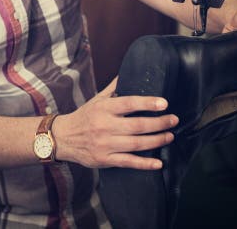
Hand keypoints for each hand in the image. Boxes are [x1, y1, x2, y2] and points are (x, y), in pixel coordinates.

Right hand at [53, 78, 177, 169]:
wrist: (63, 138)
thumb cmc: (84, 117)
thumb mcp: (96, 100)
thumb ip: (114, 88)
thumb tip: (128, 71)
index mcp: (103, 108)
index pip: (128, 103)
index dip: (147, 103)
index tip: (164, 103)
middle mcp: (104, 126)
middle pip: (137, 125)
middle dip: (159, 123)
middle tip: (173, 120)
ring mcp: (105, 144)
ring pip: (136, 143)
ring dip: (156, 140)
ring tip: (169, 136)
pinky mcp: (105, 159)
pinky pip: (129, 162)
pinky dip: (145, 164)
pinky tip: (158, 163)